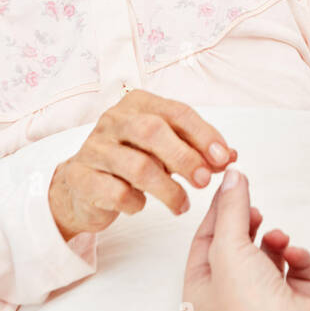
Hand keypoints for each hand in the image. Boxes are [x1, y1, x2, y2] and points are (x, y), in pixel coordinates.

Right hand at [49, 89, 236, 241]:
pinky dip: (135, 203)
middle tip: (204, 181)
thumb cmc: (132, 162)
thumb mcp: (166, 151)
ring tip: (181, 205)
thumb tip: (229, 157)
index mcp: (138, 104)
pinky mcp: (80, 177)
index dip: (204, 135)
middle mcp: (113, 120)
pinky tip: (141, 206)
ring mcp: (93, 147)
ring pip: (137, 166)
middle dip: (185, 158)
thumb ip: (197, 151)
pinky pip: (115, 192)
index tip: (223, 158)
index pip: (177, 112)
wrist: (83, 188)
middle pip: (154, 132)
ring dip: (167, 189)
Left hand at [182, 168, 309, 310]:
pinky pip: (294, 269)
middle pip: (235, 247)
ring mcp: (263, 302)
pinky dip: (297, 258)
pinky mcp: (293, 303)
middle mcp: (230, 299)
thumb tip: (233, 179)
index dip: (218, 209)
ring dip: (274, 241)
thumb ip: (231, 208)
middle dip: (247, 225)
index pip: (204, 240)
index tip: (231, 183)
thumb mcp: (230, 247)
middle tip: (254, 209)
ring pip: (267, 256)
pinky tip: (295, 255)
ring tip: (277, 238)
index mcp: (201, 293)